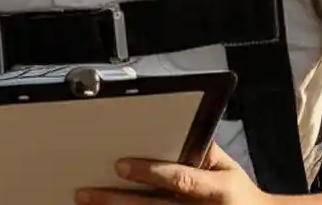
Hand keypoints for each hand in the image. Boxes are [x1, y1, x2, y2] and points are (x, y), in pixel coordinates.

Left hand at [75, 143, 273, 204]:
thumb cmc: (235, 192)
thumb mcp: (226, 167)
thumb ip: (200, 148)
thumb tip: (172, 125)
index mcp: (216, 190)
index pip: (180, 179)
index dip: (150, 172)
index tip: (120, 165)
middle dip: (116, 200)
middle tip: (86, 193)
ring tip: (88, 204)